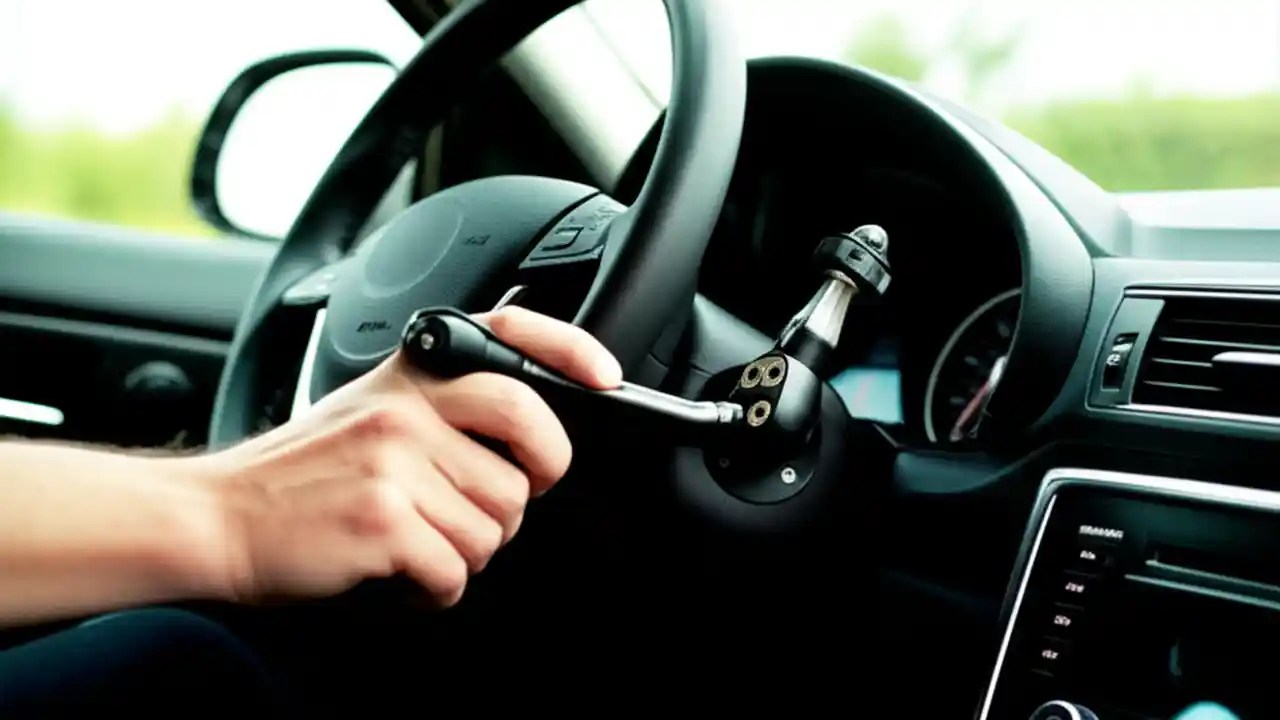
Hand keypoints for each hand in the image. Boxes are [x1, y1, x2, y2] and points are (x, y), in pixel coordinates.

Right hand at [195, 306, 620, 606]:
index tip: (604, 378)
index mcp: (411, 372)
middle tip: (501, 501)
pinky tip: (398, 568)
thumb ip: (441, 409)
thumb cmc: (300, 474)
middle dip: (535, 481)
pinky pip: (457, 569)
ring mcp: (395, 459)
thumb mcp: (371, 409)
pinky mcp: (384, 518)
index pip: (508, 332)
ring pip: (500, 520)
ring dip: (468, 547)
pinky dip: (434, 586)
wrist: (219, 517)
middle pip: (531, 435)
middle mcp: (407, 405)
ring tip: (417, 537)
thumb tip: (525, 437)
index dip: (569, 349)